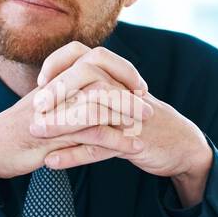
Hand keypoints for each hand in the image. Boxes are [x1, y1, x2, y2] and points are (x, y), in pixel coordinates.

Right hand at [0, 48, 152, 187]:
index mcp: (54, 81)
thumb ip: (67, 102)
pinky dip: (116, 140)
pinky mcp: (53, 137)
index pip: (92, 59)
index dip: (120, 68)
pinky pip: (91, 134)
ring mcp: (53, 112)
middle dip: (127, 87)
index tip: (138, 84)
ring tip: (146, 122)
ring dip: (127, 112)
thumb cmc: (14, 133)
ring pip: (98, 102)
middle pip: (99, 75)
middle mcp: (55, 91)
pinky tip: (133, 147)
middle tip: (147, 102)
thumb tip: (95, 97)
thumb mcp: (44, 110)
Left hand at [33, 43, 212, 205]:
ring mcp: (128, 115)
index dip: (58, 63)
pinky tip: (51, 162)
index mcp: (114, 75)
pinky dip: (75, 155)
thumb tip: (46, 90)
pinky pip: (101, 147)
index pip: (82, 53)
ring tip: (37, 132)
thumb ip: (86, 90)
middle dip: (59, 89)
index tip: (41, 81)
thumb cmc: (140, 120)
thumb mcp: (116, 98)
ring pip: (92, 111)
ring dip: (61, 122)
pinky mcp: (134, 141)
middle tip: (37, 107)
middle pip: (87, 75)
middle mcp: (121, 89)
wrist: (180, 144)